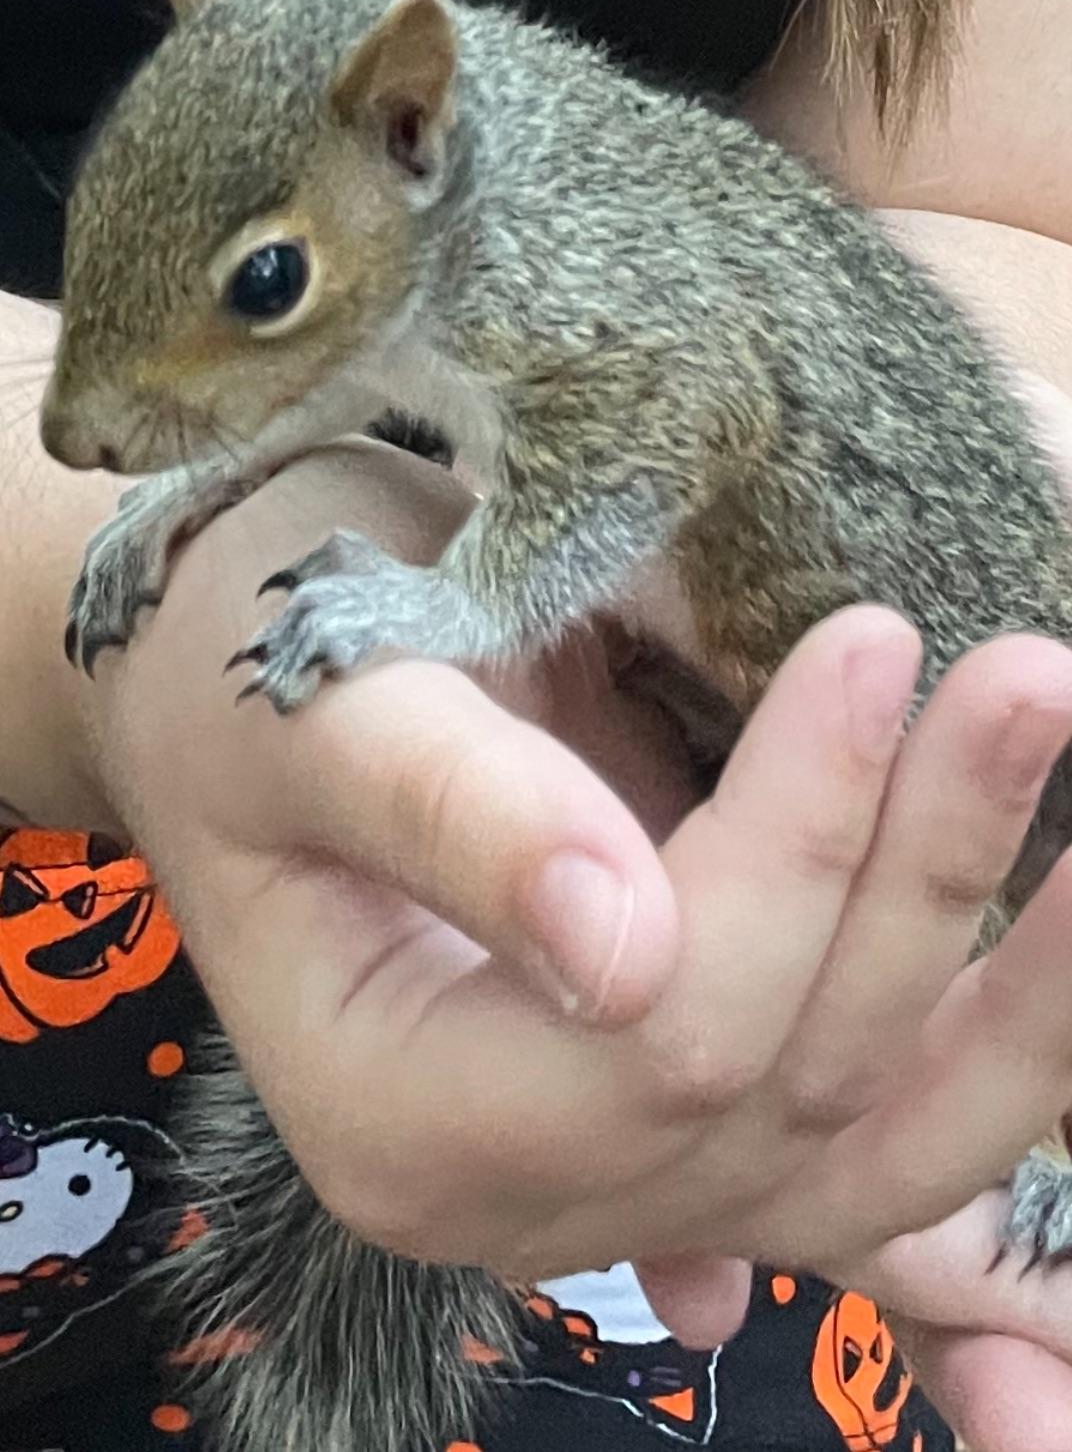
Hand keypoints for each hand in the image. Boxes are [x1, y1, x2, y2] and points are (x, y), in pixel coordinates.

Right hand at [82, 442, 1071, 1390]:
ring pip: (877, 1162)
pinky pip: (880, 1150)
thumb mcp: (304, 701)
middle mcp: (526, 1192)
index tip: (868, 644)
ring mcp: (625, 1181)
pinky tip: (1068, 997)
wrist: (234, 679)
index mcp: (403, 1110)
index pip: (657, 1037)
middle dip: (923, 884)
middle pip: (785, 1091)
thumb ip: (447, 818)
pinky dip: (998, 1076)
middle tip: (1025, 675)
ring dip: (1027, 1013)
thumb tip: (624, 950)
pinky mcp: (696, 1116)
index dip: (788, 856)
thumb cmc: (238, 658)